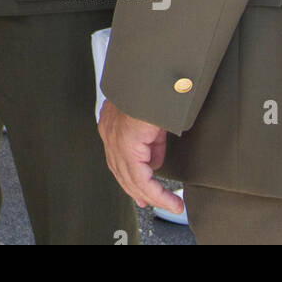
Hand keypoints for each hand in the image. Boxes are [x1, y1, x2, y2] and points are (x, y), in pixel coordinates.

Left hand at [97, 99, 183, 213]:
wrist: (152, 77)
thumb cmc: (153, 91)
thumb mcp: (152, 121)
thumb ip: (151, 144)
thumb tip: (154, 164)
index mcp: (112, 125)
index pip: (118, 159)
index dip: (130, 178)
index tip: (142, 193)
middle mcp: (109, 134)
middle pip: (122, 172)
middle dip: (137, 191)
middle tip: (152, 203)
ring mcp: (115, 140)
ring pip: (132, 179)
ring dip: (153, 196)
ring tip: (172, 205)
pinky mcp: (126, 144)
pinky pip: (141, 178)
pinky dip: (156, 192)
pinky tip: (170, 200)